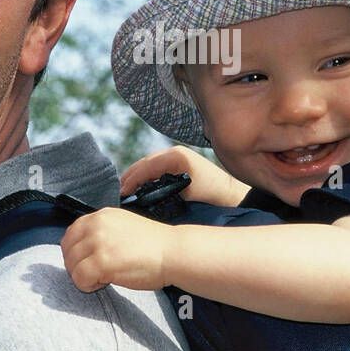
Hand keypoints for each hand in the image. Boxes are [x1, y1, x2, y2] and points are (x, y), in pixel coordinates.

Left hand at [61, 207, 177, 292]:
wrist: (174, 253)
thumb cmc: (153, 246)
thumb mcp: (123, 227)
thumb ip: (102, 232)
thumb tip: (81, 248)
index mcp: (101, 215)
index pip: (71, 233)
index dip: (76, 251)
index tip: (89, 261)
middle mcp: (96, 225)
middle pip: (67, 250)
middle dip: (77, 265)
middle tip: (96, 273)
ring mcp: (98, 242)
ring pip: (71, 265)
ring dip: (83, 276)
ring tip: (103, 277)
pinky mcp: (101, 261)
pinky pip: (79, 279)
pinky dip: (88, 286)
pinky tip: (105, 282)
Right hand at [120, 146, 250, 206]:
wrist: (231, 196)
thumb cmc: (212, 196)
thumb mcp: (185, 194)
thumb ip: (161, 192)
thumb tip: (140, 197)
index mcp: (176, 157)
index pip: (145, 167)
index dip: (131, 180)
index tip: (121, 193)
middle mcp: (174, 153)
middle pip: (143, 163)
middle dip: (129, 178)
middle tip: (118, 193)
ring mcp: (176, 156)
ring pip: (148, 165)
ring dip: (136, 177)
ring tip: (124, 192)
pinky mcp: (177, 163)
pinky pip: (155, 168)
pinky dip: (145, 176)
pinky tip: (138, 188)